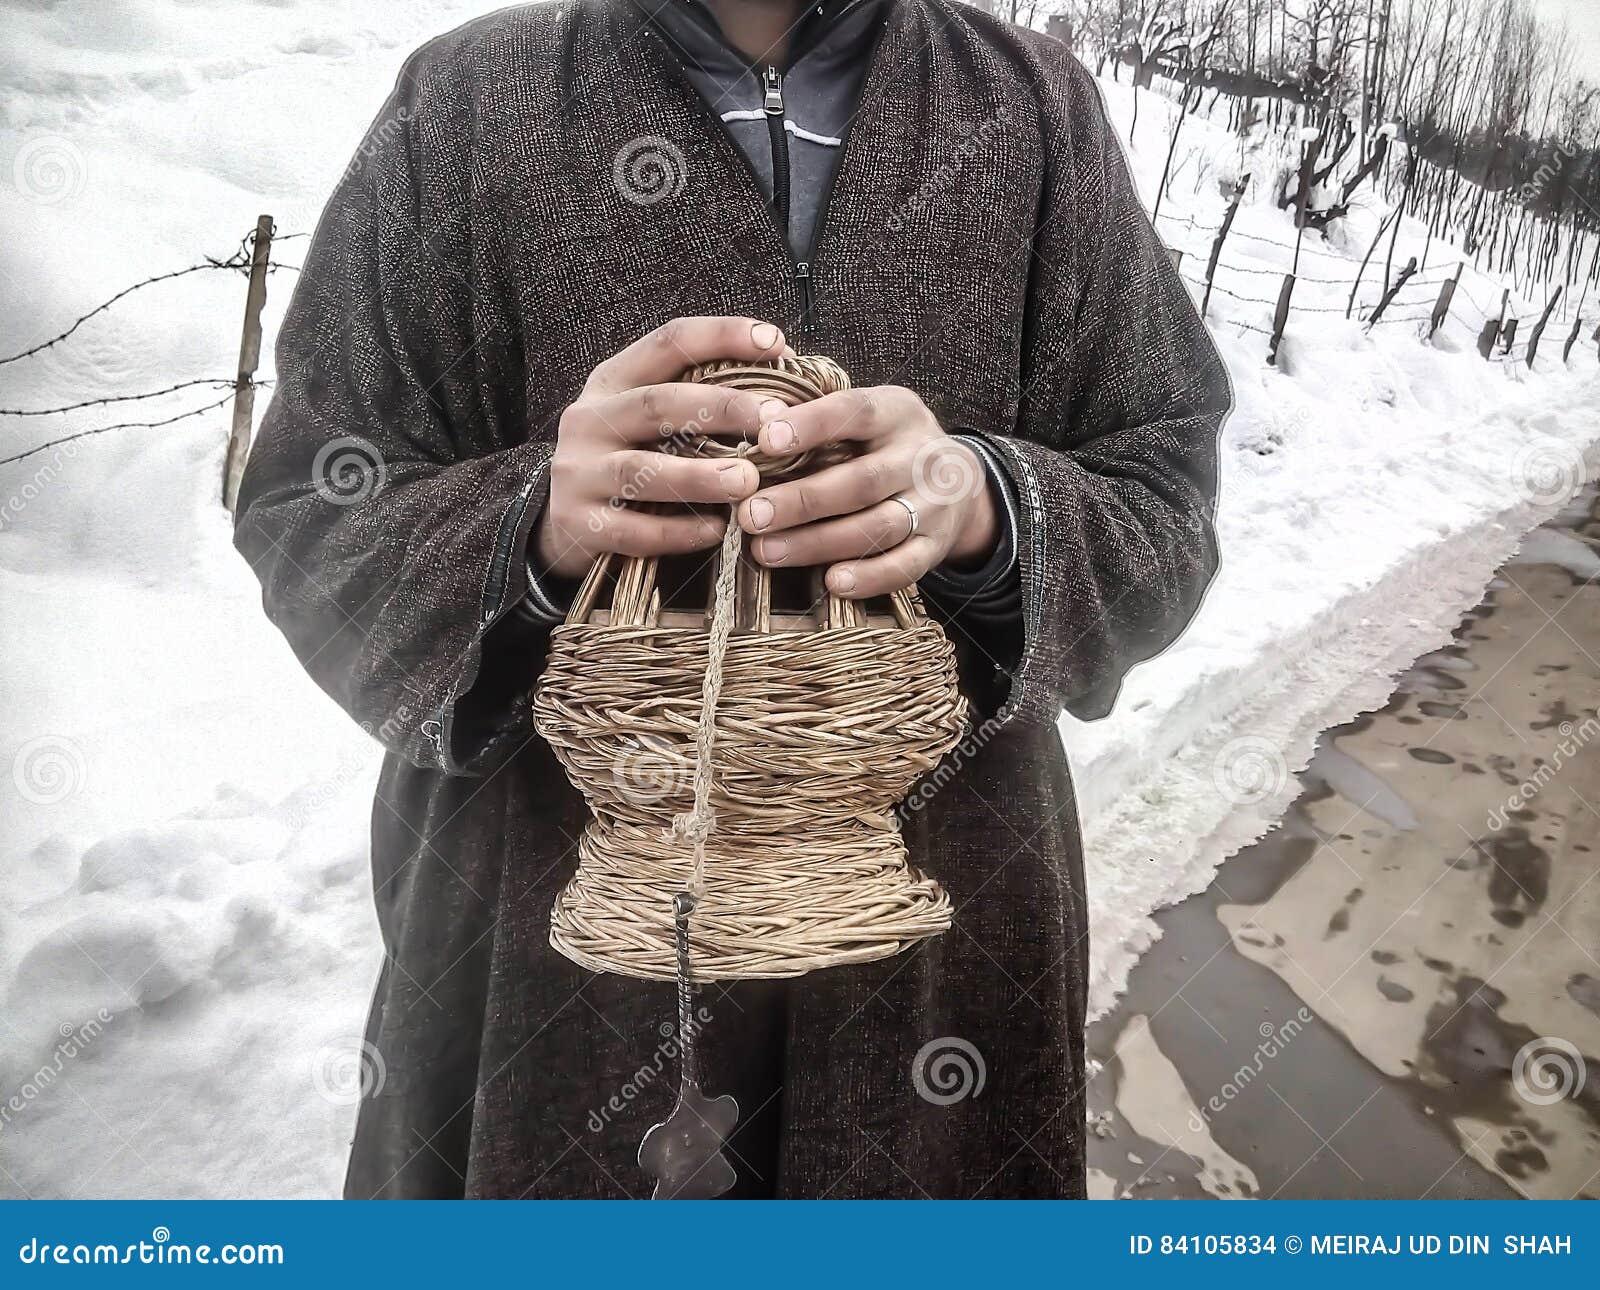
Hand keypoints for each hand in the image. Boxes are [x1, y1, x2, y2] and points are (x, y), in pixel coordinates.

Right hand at [536, 317, 792, 578]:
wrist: (560, 522)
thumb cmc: (629, 459)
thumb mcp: (646, 419)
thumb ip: (698, 396)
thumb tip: (783, 367)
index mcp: (612, 381)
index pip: (668, 343)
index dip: (721, 336)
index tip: (775, 343)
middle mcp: (589, 420)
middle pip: (656, 404)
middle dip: (720, 408)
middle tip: (775, 419)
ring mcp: (579, 474)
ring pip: (641, 471)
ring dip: (699, 476)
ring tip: (748, 481)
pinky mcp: (579, 525)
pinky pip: (634, 530)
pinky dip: (678, 531)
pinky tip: (716, 531)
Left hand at [736, 386, 997, 598]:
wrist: (959, 479)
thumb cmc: (883, 443)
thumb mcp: (866, 414)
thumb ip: (819, 415)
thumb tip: (756, 417)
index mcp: (896, 412)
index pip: (855, 412)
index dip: (811, 425)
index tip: (764, 440)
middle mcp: (920, 457)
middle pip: (862, 481)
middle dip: (803, 501)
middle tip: (750, 515)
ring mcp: (932, 505)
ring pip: (878, 528)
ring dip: (819, 544)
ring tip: (768, 551)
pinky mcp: (936, 546)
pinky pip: (905, 567)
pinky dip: (869, 578)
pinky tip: (831, 583)